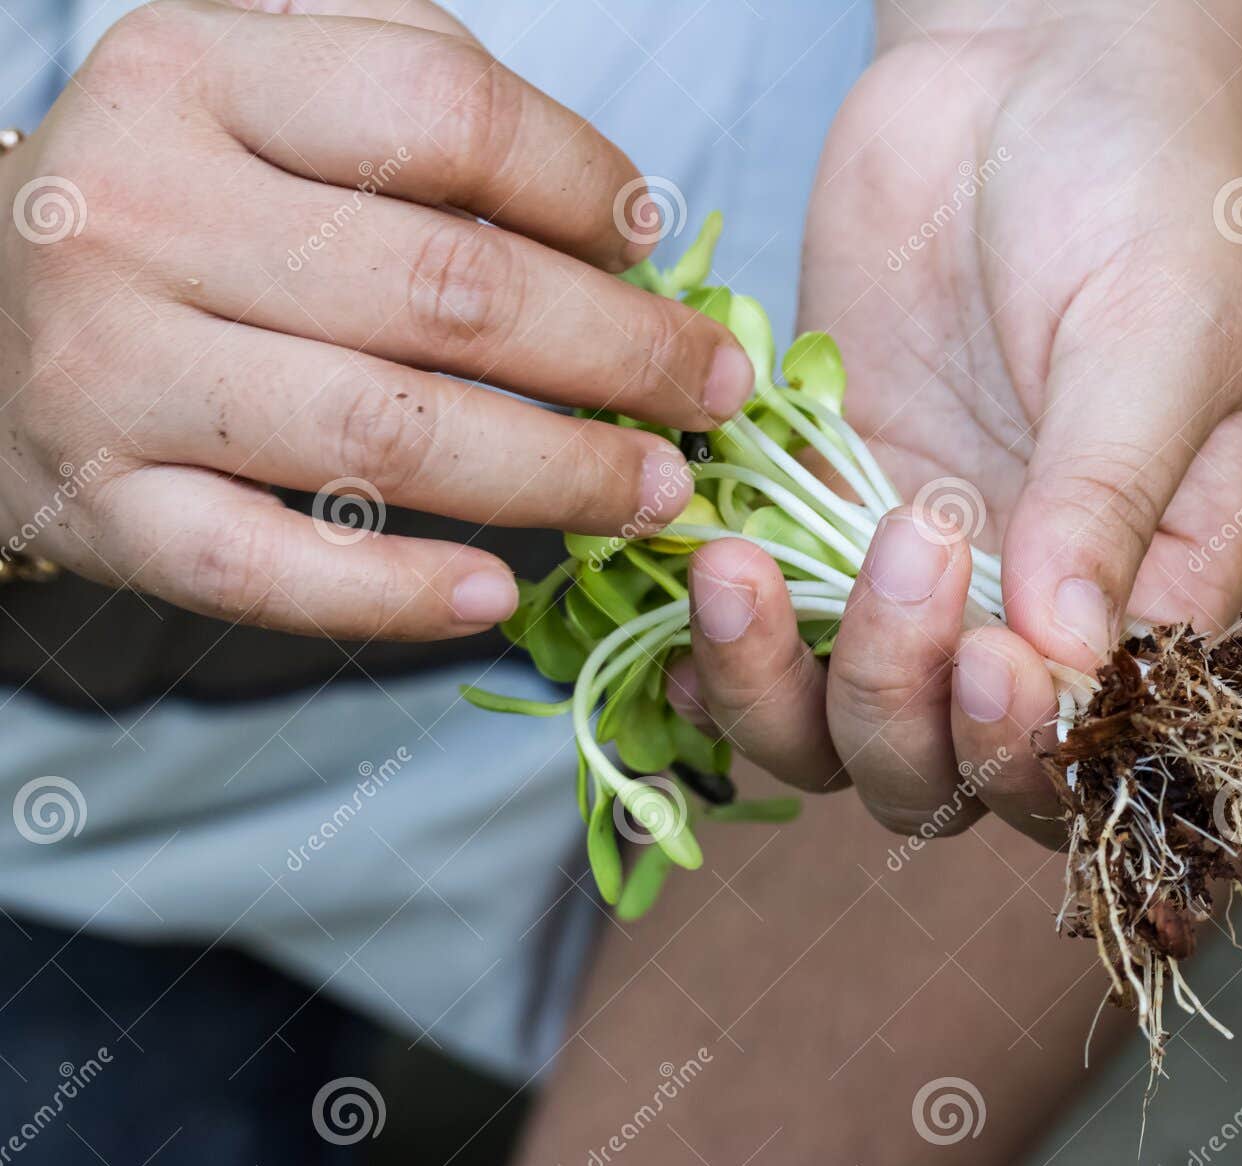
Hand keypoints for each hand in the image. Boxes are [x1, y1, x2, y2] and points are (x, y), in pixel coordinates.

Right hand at [0, 0, 751, 639]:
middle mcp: (139, 215)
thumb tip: (620, 224)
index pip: (445, 117)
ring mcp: (110, 372)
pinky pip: (275, 572)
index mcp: (193, 75)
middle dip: (621, 354)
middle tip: (714, 392)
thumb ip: (424, 110)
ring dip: (558, 476)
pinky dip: (402, 593)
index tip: (654, 247)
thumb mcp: (268, 99)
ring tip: (658, 491)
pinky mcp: (106, 509)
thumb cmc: (178, 211)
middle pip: (446, 292)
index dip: (584, 187)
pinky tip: (498, 591)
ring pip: (386, 438)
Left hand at [677, 0, 1241, 841]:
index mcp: (1146, 595)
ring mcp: (907, 576)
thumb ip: (1113, 492)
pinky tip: (692, 592)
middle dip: (900, 707)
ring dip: (776, 690)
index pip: (1085, 753)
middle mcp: (1021, 614)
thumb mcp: (1167, 331)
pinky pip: (755, 634)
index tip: (992, 656)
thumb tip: (1073, 656)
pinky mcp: (812, 512)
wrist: (1029, 69)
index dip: (1028, 751)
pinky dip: (707, 647)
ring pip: (825, 729)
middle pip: (938, 767)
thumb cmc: (1151, 182)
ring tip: (745, 573)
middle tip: (906, 551)